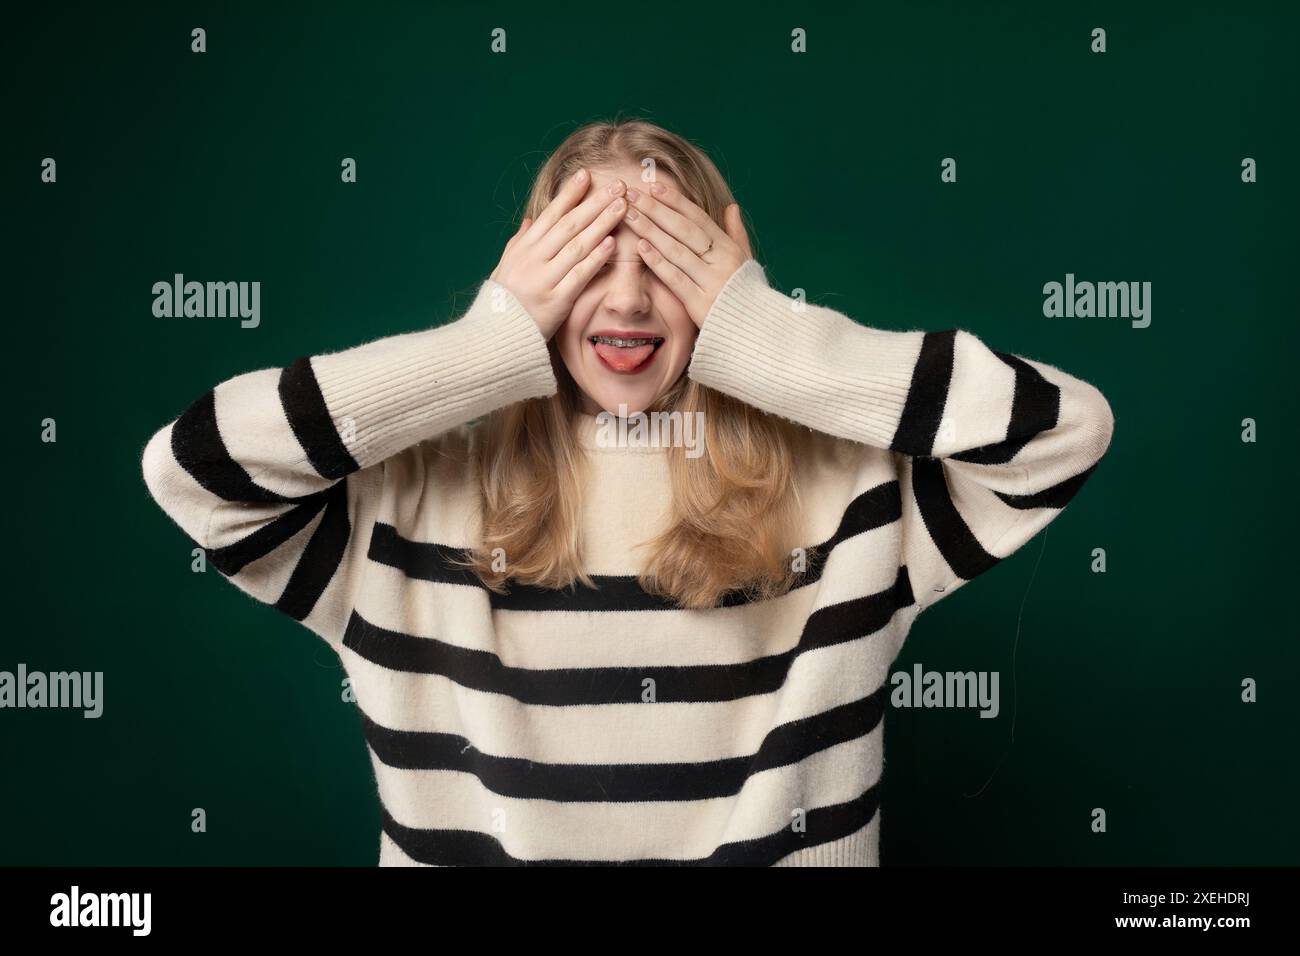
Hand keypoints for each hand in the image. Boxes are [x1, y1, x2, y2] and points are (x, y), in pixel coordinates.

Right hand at [490, 168, 627, 338]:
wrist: (495, 336)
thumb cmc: (503, 303)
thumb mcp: (506, 267)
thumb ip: (519, 242)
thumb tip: (531, 220)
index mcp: (523, 248)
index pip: (550, 214)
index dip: (569, 194)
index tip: (587, 174)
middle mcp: (533, 259)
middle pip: (569, 224)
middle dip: (594, 203)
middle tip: (617, 186)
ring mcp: (544, 279)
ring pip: (577, 245)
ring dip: (602, 223)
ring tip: (622, 207)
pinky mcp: (556, 300)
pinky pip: (579, 274)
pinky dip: (596, 258)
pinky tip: (612, 243)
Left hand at [620, 181, 753, 327]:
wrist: (754, 329)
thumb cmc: (746, 294)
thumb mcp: (745, 260)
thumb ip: (736, 233)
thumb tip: (731, 207)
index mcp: (728, 247)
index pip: (698, 217)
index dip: (674, 201)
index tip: (653, 186)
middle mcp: (720, 260)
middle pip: (683, 229)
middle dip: (656, 209)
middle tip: (631, 194)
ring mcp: (710, 281)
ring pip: (676, 249)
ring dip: (650, 230)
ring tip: (629, 215)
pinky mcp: (700, 302)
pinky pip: (676, 278)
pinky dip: (658, 262)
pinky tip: (641, 247)